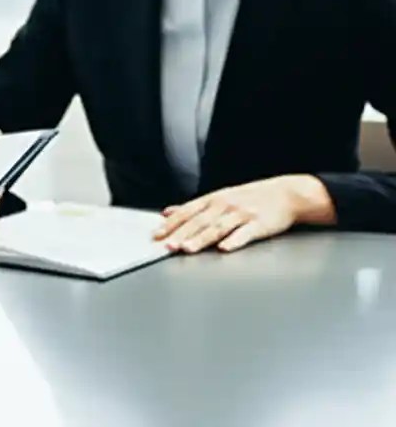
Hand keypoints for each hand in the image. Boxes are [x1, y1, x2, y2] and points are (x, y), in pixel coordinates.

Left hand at [153, 175, 333, 253]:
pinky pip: (245, 233)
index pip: (187, 212)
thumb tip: (167, 212)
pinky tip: (225, 248)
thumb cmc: (251, 198)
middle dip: (181, 234)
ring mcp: (243, 214)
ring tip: (188, 249)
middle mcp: (225, 205)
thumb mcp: (220, 197)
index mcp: (213, 199)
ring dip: (202, 239)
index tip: (156, 235)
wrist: (286, 194)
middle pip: (199, 221)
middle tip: (167, 245)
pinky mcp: (260, 224)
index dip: (171, 224)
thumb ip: (194, 207)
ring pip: (218, 227)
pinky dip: (235, 240)